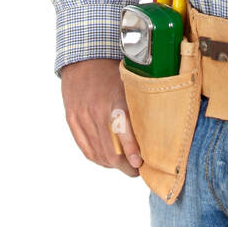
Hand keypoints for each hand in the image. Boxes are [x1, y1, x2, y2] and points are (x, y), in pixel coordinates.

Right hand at [60, 58, 142, 176]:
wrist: (83, 57)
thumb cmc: (113, 70)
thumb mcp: (130, 83)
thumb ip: (138, 105)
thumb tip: (155, 130)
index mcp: (115, 99)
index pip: (122, 130)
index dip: (131, 150)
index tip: (139, 163)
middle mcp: (96, 110)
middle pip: (109, 150)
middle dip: (125, 166)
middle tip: (136, 169)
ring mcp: (82, 116)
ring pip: (98, 153)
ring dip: (113, 164)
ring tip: (125, 165)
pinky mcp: (72, 120)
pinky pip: (86, 148)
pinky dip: (98, 158)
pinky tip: (108, 160)